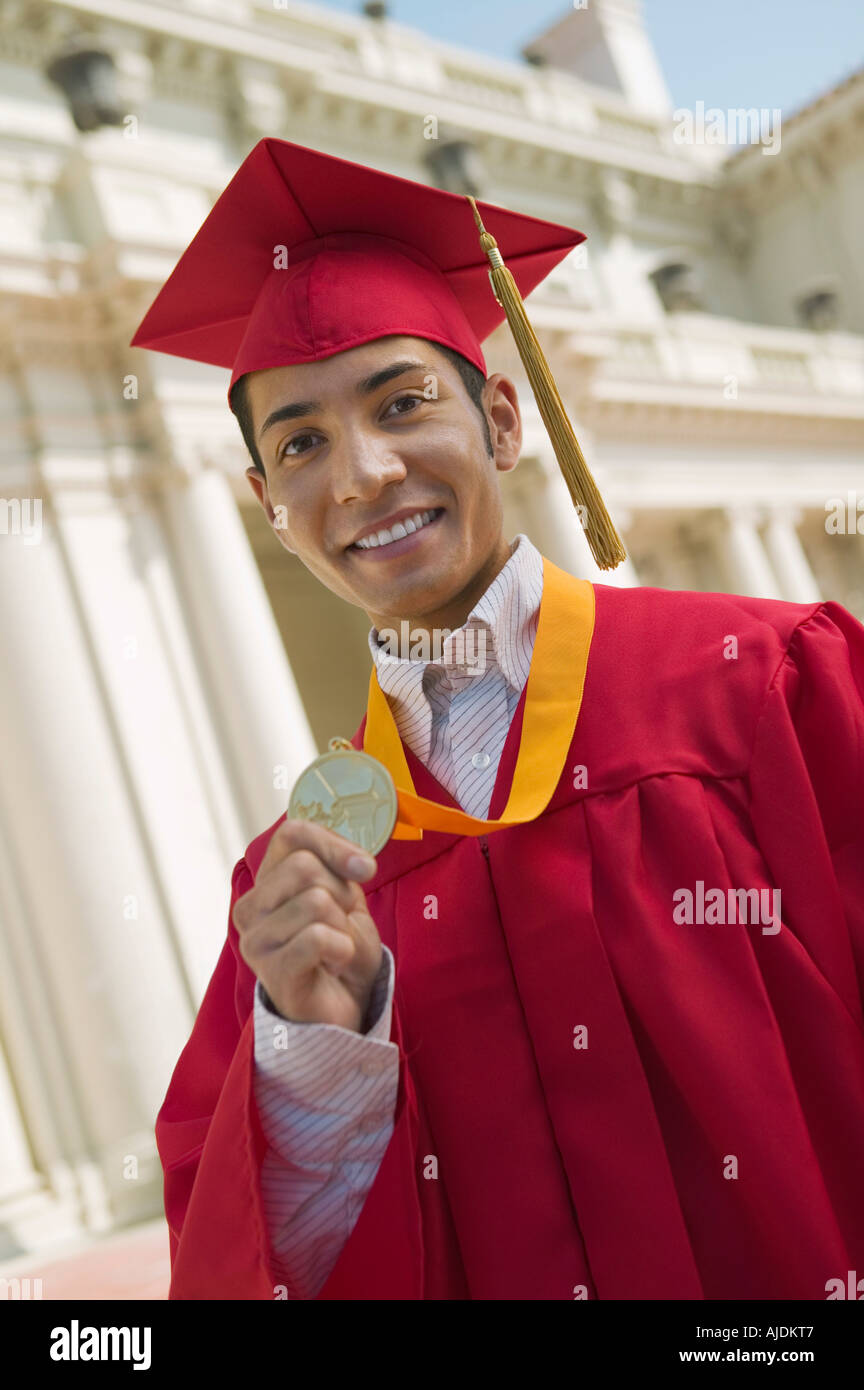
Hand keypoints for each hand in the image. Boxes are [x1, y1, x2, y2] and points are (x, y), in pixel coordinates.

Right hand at [232, 819, 380, 1032]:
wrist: (343, 1008)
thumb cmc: (341, 948)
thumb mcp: (346, 898)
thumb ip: (341, 870)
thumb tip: (360, 860)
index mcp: (267, 881)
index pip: (291, 834)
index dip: (333, 843)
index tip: (365, 868)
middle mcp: (250, 907)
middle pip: (304, 867)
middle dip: (341, 893)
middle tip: (340, 924)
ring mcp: (255, 941)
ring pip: (315, 901)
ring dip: (342, 927)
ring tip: (335, 948)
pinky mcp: (271, 972)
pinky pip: (317, 938)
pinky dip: (341, 949)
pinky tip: (334, 965)